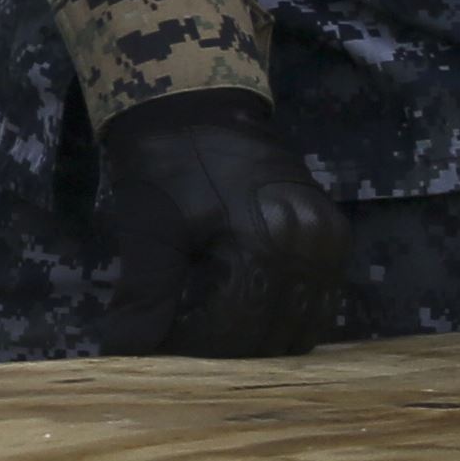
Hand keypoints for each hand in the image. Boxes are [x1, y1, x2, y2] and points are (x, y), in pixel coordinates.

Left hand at [95, 89, 351, 354]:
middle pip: (274, 334)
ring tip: (206, 338)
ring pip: (301, 323)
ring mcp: (330, 240)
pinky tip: (240, 317)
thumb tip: (126, 357)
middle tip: (180, 354)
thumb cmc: (164, 161)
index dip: (195, 354)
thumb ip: (145, 299)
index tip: (159, 360)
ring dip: (257, 340)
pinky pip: (316, 297)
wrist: (194, 100)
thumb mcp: (146, 231)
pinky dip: (281, 315)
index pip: (236, 331)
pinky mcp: (333, 234)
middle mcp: (311, 245)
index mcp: (266, 243)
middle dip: (226, 353)